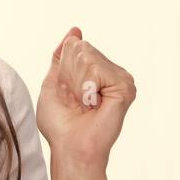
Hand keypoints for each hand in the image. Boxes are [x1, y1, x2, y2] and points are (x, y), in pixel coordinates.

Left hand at [36, 26, 135, 170]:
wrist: (69, 147)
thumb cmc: (60, 124)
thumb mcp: (53, 84)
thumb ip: (61, 58)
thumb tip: (74, 32)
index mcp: (96, 74)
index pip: (76, 47)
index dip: (64, 67)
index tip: (69, 93)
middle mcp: (111, 74)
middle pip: (83, 49)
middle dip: (70, 74)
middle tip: (77, 100)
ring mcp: (121, 80)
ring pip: (90, 57)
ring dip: (78, 82)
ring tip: (85, 103)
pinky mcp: (126, 87)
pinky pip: (98, 70)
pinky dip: (87, 87)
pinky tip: (93, 103)